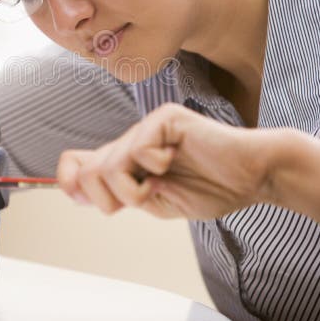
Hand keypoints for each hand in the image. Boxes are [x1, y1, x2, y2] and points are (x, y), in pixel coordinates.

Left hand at [57, 103, 275, 218]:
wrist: (251, 177)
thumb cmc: (211, 188)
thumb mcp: (154, 202)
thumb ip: (118, 194)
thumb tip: (73, 190)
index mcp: (127, 159)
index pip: (77, 162)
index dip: (69, 181)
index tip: (83, 199)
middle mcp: (132, 140)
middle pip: (89, 170)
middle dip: (108, 198)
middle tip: (142, 197)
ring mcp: (147, 126)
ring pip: (111, 165)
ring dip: (135, 189)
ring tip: (161, 183)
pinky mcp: (164, 118)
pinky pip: (138, 150)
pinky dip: (155, 168)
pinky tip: (174, 161)